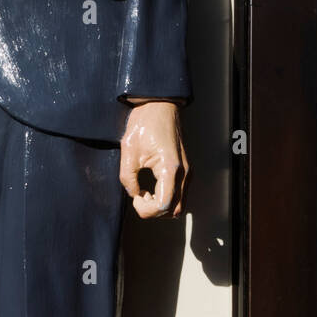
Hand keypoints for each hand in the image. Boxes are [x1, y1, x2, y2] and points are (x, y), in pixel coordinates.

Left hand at [119, 102, 189, 218]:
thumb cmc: (145, 123)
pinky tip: (152, 188)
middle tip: (138, 197)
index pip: (163, 205)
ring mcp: (188, 171)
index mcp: (170, 168)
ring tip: (145, 193)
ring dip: (161, 206)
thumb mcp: (128, 151)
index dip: (146, 209)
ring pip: (180, 205)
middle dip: (154, 211)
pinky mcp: (186, 170)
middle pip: (175, 210)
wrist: (159, 105)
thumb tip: (134, 194)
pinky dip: (167, 198)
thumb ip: (128, 178)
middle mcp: (184, 172)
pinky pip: (180, 194)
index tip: (135, 197)